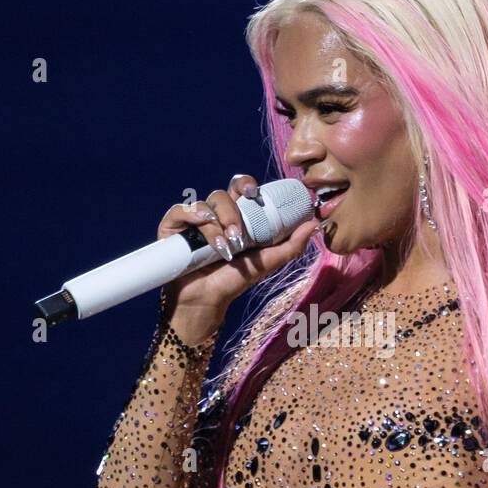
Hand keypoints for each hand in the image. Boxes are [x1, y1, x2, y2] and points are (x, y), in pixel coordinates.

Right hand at [158, 174, 320, 327]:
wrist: (205, 302)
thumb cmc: (233, 282)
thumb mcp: (266, 263)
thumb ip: (291, 246)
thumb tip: (315, 224)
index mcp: (236, 217)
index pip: (240, 189)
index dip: (246, 184)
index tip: (254, 193)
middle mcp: (213, 215)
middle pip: (223, 193)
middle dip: (233, 211)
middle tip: (239, 235)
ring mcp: (192, 221)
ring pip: (205, 204)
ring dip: (217, 224)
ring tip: (223, 248)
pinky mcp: (172, 228)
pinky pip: (180, 210)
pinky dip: (192, 217)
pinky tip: (201, 231)